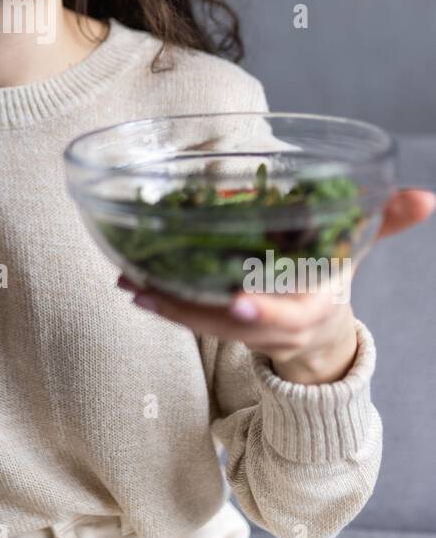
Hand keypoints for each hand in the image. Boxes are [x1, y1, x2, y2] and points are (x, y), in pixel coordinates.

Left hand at [121, 188, 435, 383]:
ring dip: (165, 304)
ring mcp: (247, 334)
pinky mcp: (223, 330)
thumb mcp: (356, 252)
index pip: (286, 314)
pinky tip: (132, 285)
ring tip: (130, 282)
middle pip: (230, 323)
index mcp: (312, 308)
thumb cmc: (330, 284)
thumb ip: (383, 222)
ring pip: (202, 325)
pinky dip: (162, 305)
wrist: (318, 340)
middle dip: (191, 307)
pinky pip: (191, 321)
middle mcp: (276, 327)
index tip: (236, 300)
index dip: (262, 311)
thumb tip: (427, 197)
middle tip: (153, 285)